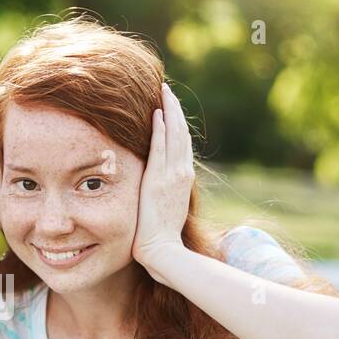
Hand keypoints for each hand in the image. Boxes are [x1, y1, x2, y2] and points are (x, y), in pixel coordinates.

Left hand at [131, 82, 193, 265]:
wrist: (162, 249)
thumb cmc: (160, 235)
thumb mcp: (164, 207)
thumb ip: (162, 192)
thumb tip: (155, 187)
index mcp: (183, 178)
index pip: (181, 143)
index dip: (177, 123)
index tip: (169, 107)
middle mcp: (182, 173)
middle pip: (181, 133)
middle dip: (174, 110)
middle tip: (166, 90)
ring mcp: (173, 175)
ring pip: (174, 135)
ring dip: (169, 111)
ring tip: (163, 92)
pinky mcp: (160, 179)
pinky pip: (161, 148)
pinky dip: (160, 129)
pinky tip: (156, 113)